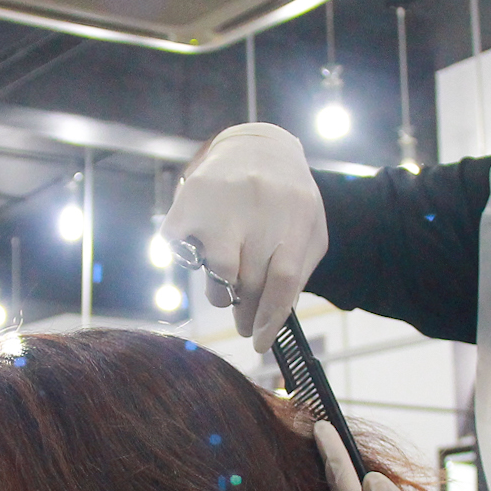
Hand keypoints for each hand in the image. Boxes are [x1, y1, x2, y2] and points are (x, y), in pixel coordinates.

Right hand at [158, 123, 325, 351]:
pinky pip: (181, 253)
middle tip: (245, 324)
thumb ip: (300, 268)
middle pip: (249, 282)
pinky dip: (189, 261)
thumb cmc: (287, 198)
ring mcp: (221, 204)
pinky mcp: (188, 202)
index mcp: (296, 216)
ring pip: (216, 273)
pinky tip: (202, 252)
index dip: (270, 319)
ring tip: (226, 285)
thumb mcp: (309, 226)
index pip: (282, 281)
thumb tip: (277, 315)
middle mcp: (258, 207)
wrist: (256, 146)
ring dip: (220, 292)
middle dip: (246, 314)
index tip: (260, 343)